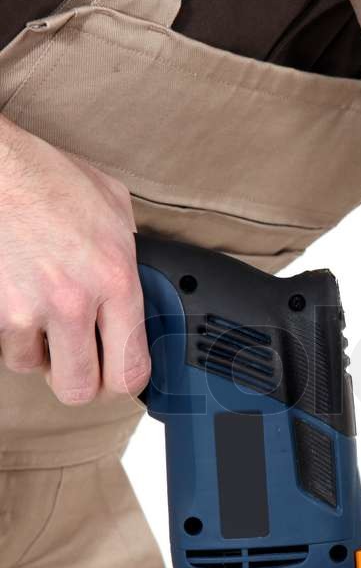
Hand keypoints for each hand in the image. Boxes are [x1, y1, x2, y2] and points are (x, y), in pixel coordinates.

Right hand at [0, 120, 149, 404]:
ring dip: (37, 349)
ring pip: (34, 368)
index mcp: (116, 278)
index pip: (132, 368)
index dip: (124, 379)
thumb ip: (129, 253)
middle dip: (79, 379)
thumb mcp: (113, 207)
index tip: (118, 373)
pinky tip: (16, 300)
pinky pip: (5, 345)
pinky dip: (9, 332)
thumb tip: (140, 285)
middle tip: (76, 359)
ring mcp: (30, 308)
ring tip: (39, 314)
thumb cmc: (47, 177)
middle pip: (81, 389)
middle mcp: (75, 300)